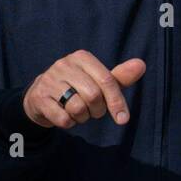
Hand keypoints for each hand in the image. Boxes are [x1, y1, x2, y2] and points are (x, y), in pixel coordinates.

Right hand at [23, 51, 145, 128]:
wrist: (41, 96)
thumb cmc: (76, 88)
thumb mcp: (98, 81)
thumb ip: (120, 76)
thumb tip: (141, 65)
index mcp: (81, 57)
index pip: (107, 80)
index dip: (117, 102)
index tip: (123, 119)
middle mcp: (64, 64)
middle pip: (93, 95)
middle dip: (97, 110)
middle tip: (92, 111)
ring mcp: (49, 80)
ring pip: (77, 107)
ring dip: (82, 117)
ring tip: (77, 112)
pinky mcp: (39, 97)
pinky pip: (63, 118)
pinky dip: (69, 123)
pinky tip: (64, 115)